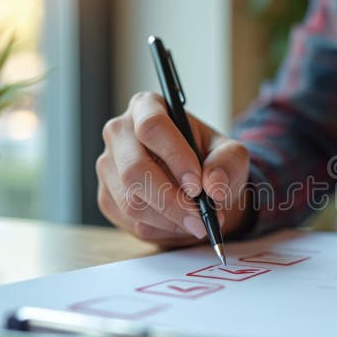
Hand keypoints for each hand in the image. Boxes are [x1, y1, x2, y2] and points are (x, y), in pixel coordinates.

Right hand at [96, 92, 252, 246]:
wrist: (197, 184)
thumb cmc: (211, 161)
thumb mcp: (230, 155)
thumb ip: (227, 164)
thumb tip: (213, 187)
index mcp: (147, 107)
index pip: (152, 126)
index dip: (174, 156)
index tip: (197, 185)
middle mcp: (119, 132)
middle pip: (134, 169)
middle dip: (171, 200)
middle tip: (200, 219)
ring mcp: (107, 165)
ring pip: (131, 201)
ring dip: (169, 220)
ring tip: (197, 222)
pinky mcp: (106, 195)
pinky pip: (129, 221)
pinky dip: (159, 229)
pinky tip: (178, 223)